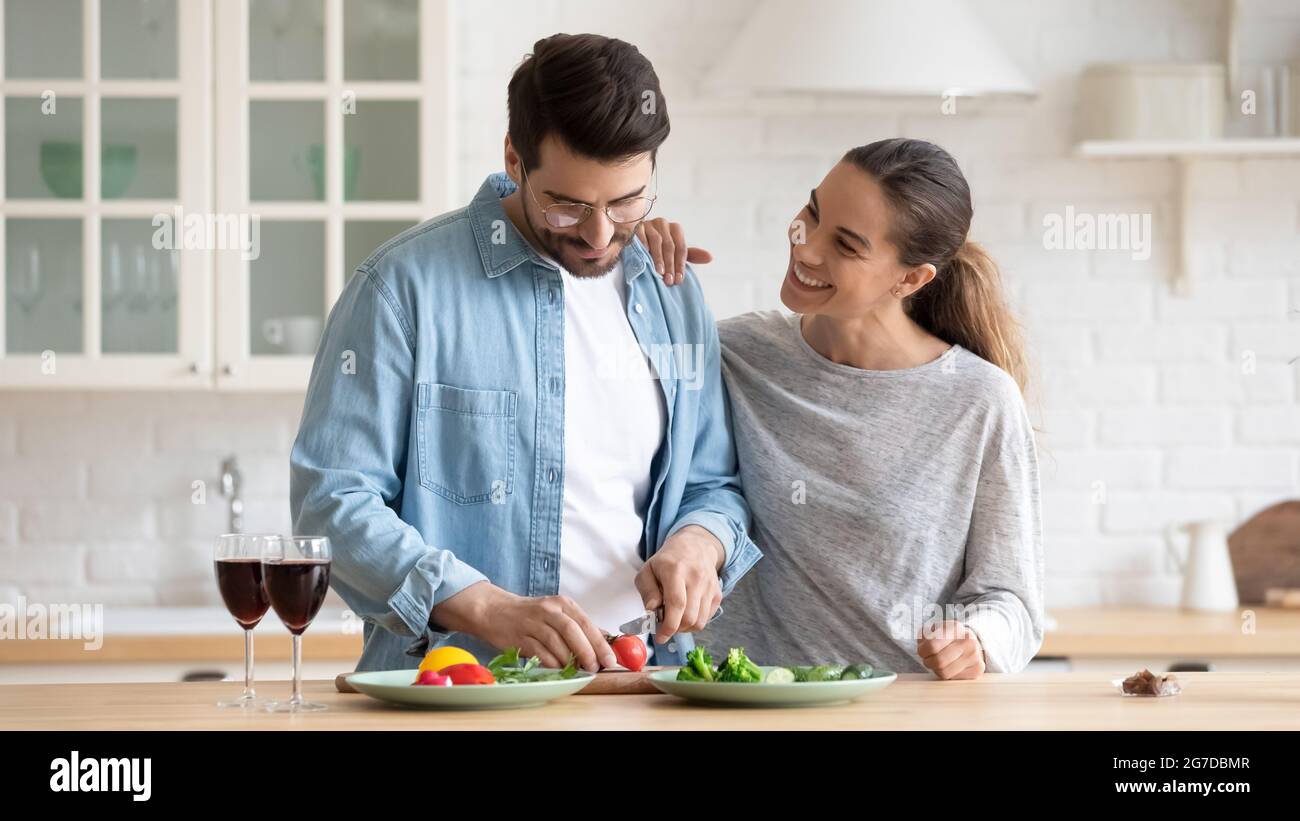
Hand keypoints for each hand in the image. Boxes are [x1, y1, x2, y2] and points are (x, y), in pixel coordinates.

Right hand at [429, 582, 616, 672]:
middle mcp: (548, 610)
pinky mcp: (519, 638)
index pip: (585, 622)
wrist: (494, 611)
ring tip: (576, 670)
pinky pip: (540, 654)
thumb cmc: (531, 614)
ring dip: (569, 661)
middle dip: (587, 652)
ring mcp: (532, 623)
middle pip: (572, 631)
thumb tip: (607, 640)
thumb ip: (581, 626)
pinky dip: (552, 664)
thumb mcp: (558, 613)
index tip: (610, 659)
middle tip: (594, 668)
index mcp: (562, 603)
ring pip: (556, 643)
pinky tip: (558, 668)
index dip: (599, 642)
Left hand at [634, 525, 723, 643]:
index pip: (676, 604)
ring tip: (675, 619)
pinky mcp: (717, 593)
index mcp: (676, 570)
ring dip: (685, 628)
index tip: (660, 636)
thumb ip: (647, 591)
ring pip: (699, 621)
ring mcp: (709, 586)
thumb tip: (651, 609)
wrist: (695, 546)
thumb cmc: (667, 561)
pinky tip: (686, 613)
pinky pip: (707, 618)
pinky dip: (695, 622)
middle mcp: (696, 578)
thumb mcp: (647, 570)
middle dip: (675, 629)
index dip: (668, 626)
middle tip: (664, 626)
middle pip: (689, 617)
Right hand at [636, 217, 713, 285]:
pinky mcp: (637, 226)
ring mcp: (650, 224)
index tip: (678, 280)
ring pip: (657, 241)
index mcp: (675, 229)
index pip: (681, 248)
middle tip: (669, 280)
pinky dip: (644, 246)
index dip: (680, 265)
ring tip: (659, 272)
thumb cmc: (658, 247)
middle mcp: (663, 224)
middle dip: (670, 264)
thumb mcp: (675, 252)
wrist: (636, 238)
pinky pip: (641, 236)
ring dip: (658, 258)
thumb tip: (710, 258)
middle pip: (670, 245)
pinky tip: (645, 257)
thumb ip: (691, 255)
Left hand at [916, 620, 986, 679]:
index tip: (922, 651)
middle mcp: (968, 641)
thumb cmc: (949, 636)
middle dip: (928, 662)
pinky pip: (954, 679)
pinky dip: (947, 675)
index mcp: (955, 628)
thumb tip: (922, 644)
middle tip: (927, 659)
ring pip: (945, 672)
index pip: (932, 645)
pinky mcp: (977, 670)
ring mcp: (975, 656)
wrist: (972, 642)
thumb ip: (925, 635)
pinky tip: (949, 667)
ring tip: (938, 663)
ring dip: (936, 670)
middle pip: (939, 661)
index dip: (922, 651)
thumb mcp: (935, 628)